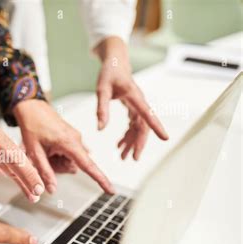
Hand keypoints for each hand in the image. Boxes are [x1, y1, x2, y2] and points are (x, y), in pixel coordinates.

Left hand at [13, 99, 113, 194]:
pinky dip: (59, 155)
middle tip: (43, 158)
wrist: (32, 107)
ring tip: (45, 150)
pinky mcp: (72, 137)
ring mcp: (75, 138)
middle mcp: (77, 140)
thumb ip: (45, 172)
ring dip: (58, 161)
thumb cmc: (32, 125)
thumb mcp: (35, 152)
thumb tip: (52, 189)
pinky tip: (49, 147)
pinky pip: (69, 153)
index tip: (111, 190)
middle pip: (75, 166)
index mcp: (70, 143)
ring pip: (71, 161)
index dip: (101, 180)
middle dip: (60, 168)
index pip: (89, 166)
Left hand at [95, 37, 168, 159]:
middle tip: (132, 158)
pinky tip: (120, 144)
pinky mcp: (133, 107)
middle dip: (139, 143)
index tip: (165, 138)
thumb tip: (100, 128)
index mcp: (134, 96)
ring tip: (123, 156)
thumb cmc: (109, 73)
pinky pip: (133, 124)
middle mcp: (139, 102)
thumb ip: (101, 108)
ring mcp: (137, 105)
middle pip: (143, 126)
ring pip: (138, 128)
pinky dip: (127, 135)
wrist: (115, 62)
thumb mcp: (101, 90)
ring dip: (131, 142)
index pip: (147, 114)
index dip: (156, 126)